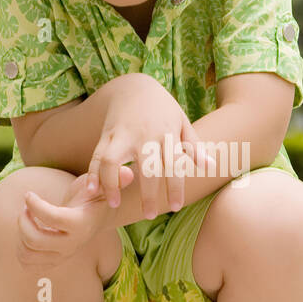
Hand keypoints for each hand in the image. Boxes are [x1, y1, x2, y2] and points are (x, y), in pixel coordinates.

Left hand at [15, 167, 134, 268]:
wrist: (96, 217)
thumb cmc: (95, 195)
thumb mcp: (102, 184)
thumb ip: (114, 178)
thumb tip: (130, 172)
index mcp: (81, 224)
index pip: (52, 218)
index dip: (35, 205)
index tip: (29, 194)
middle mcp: (71, 244)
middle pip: (34, 240)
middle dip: (23, 220)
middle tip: (26, 206)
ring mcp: (62, 255)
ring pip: (27, 254)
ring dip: (21, 234)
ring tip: (27, 218)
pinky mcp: (53, 261)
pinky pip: (28, 263)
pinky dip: (21, 248)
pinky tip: (29, 231)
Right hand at [87, 73, 215, 216]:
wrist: (135, 86)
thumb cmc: (163, 109)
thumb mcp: (182, 122)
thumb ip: (194, 146)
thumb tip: (209, 166)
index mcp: (167, 133)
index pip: (173, 165)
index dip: (174, 188)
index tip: (175, 207)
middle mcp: (144, 135)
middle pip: (146, 168)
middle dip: (148, 194)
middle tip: (151, 215)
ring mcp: (122, 134)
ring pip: (113, 161)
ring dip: (112, 185)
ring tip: (114, 204)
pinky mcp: (106, 134)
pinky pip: (96, 156)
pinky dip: (92, 173)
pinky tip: (92, 190)